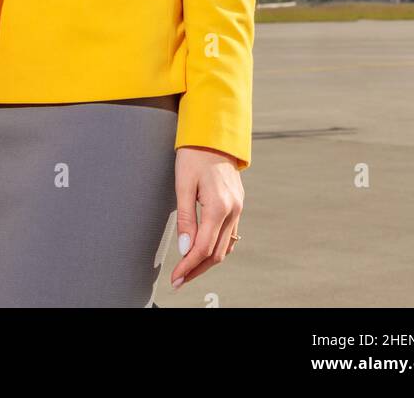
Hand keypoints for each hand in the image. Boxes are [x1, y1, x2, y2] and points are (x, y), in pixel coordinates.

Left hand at [170, 146, 243, 289]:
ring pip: (225, 247)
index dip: (187, 267)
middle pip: (216, 253)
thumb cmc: (194, 154)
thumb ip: (186, 218)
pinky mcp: (237, 204)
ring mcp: (238, 207)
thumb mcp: (183, 184)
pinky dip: (217, 247)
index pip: (202, 248)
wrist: (214, 134)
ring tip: (189, 270)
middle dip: (196, 269)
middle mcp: (233, 210)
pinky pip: (230, 234)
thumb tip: (185, 249)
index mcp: (219, 206)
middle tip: (179, 280)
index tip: (175, 278)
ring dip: (207, 262)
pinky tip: (204, 251)